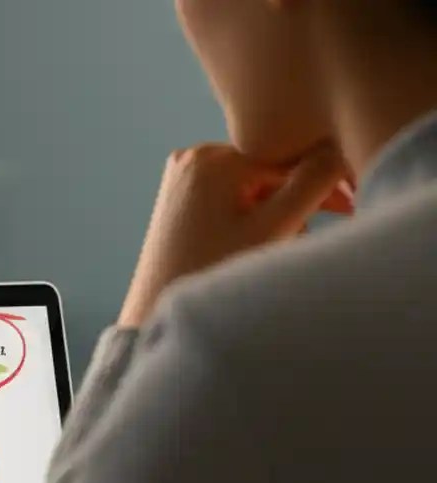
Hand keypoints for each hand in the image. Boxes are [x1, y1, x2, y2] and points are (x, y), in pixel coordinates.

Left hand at [118, 143, 351, 326]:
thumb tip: (339, 148)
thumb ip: (312, 183)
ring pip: (252, 185)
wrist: (156, 310)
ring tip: (272, 247)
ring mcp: (182, 176)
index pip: (286, 158)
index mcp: (213, 158)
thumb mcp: (273, 227)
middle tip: (314, 231)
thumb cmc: (212, 272)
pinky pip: (230, 195)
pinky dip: (250, 216)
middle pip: (268, 171)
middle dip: (296, 201)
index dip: (323, 182)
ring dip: (275, 212)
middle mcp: (192, 157)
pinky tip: (250, 245)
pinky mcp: (179, 197)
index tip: (351, 206)